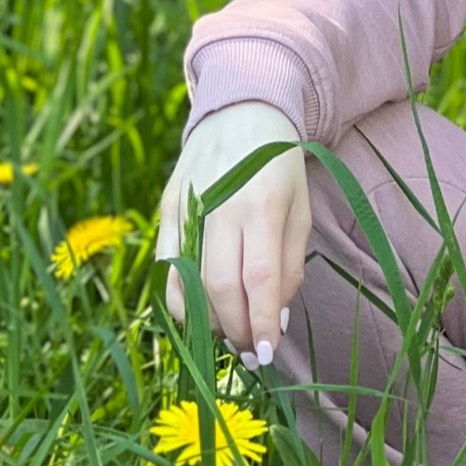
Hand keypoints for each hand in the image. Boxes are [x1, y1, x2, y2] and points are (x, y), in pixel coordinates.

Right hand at [154, 101, 310, 365]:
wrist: (241, 112)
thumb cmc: (279, 167)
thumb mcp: (299, 210)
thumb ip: (289, 266)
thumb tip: (274, 320)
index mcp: (260, 204)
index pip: (257, 279)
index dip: (261, 323)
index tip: (268, 354)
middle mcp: (218, 205)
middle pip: (218, 288)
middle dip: (235, 330)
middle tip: (250, 352)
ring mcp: (186, 206)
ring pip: (184, 283)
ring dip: (205, 321)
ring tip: (228, 333)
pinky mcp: (166, 207)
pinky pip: (166, 266)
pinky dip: (181, 298)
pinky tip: (201, 311)